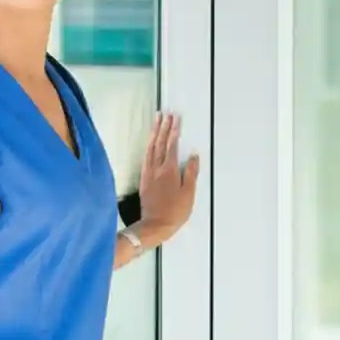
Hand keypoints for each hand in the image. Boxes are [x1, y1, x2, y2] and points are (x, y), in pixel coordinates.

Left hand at [138, 111, 199, 243]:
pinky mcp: (144, 179)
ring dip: (154, 133)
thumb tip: (194, 156)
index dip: (174, 130)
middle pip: (160, 143)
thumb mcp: (189, 193)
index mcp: (169, 170)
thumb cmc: (175, 211)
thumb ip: (191, 172)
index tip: (176, 118)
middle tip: (166, 114)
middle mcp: (157, 168)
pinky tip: (150, 142)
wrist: (155, 225)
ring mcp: (149, 173)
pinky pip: (146, 156)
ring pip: (150, 148)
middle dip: (164, 127)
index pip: (172, 145)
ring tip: (157, 121)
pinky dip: (149, 146)